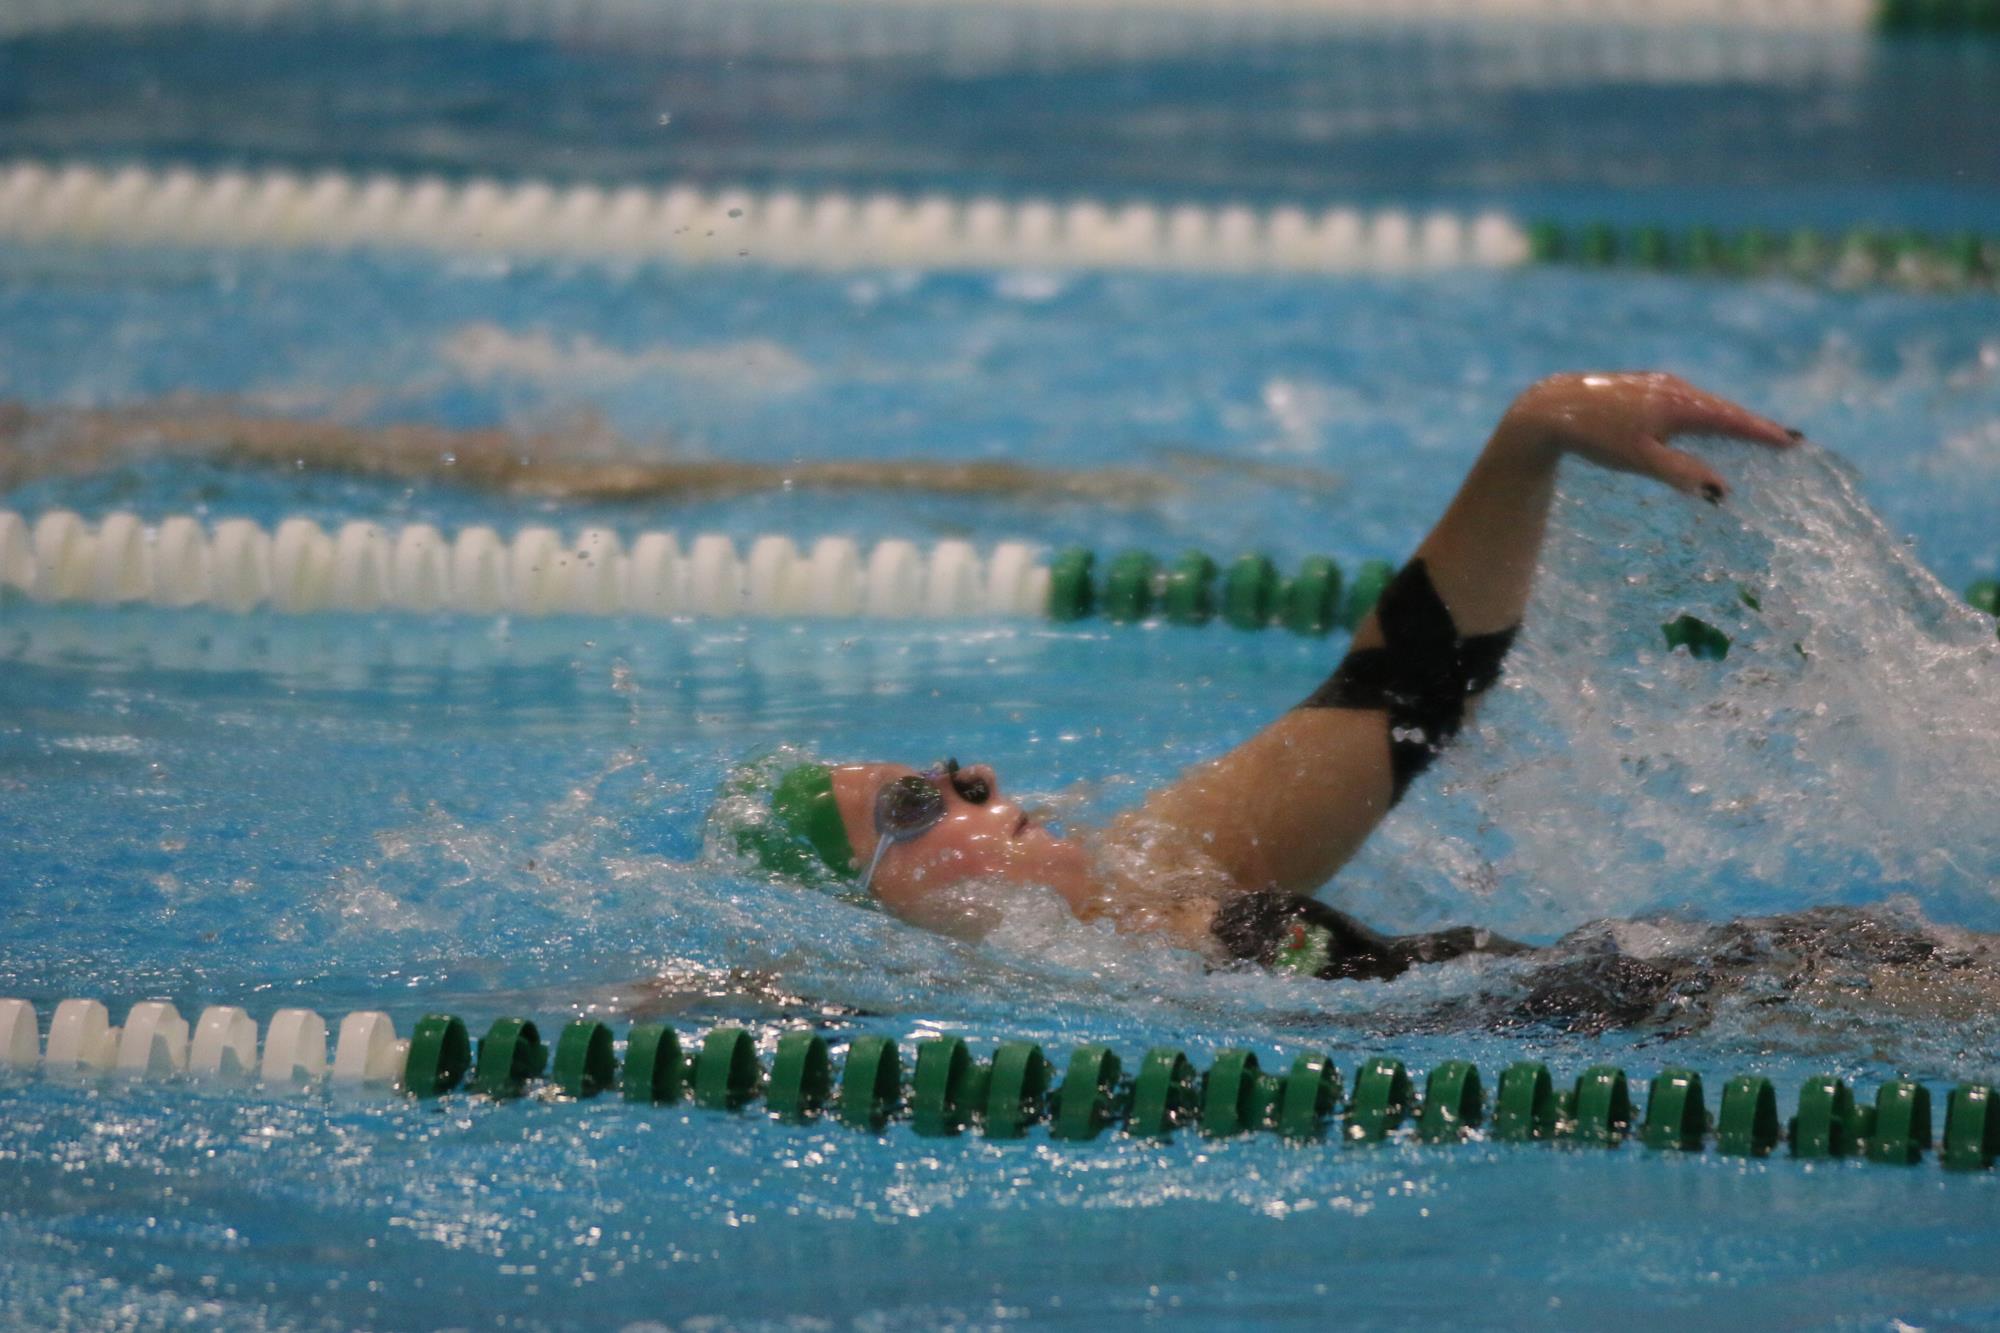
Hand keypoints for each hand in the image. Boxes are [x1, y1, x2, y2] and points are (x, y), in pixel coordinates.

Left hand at [1496, 372, 1798, 501]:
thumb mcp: (1640, 461)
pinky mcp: (1642, 386)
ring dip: (1728, 419)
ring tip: (1753, 433)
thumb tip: (1723, 490)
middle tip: (1785, 439)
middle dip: (1752, 425)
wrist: (1550, 409)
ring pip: (1702, 404)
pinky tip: (1704, 422)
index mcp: (1679, 404)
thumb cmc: (1595, 437)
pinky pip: (1685, 401)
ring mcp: (1657, 383)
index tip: (1792, 442)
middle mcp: (1674, 387)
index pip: (1732, 420)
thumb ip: (1682, 473)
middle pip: (1722, 410)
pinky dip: (1704, 413)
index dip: (1763, 432)